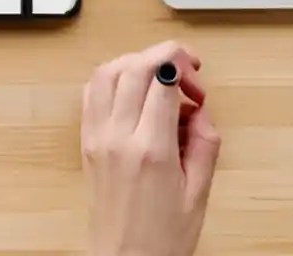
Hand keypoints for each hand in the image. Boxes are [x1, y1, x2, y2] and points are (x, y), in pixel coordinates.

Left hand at [81, 41, 220, 255]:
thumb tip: (198, 109)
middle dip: (165, 56)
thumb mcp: (199, 192)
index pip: (161, 79)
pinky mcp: (87, 143)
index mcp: (151, 151)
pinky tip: (134, 91)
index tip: (197, 79)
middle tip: (186, 72)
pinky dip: (113, 78)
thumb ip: (205, 142)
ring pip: (107, 72)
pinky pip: (92, 93)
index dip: (183, 66)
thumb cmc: (160, 238)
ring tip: (159, 77)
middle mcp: (118, 139)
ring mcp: (97, 138)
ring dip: (136, 62)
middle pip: (134, 66)